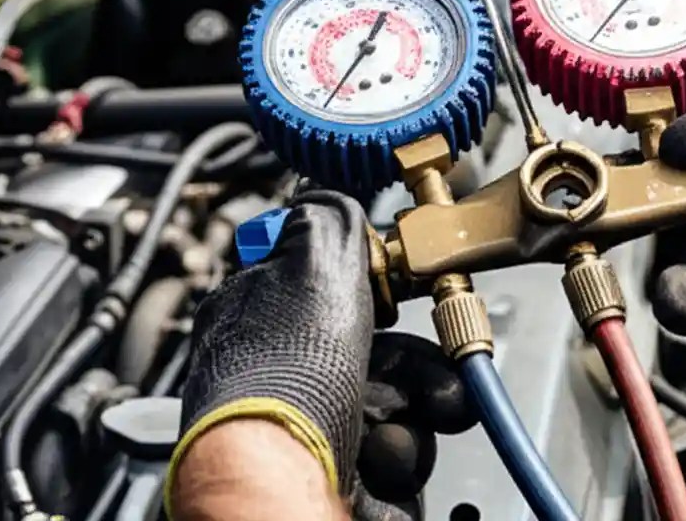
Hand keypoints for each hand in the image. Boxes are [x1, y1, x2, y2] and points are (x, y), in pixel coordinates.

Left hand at [173, 191, 475, 518]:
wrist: (287, 488)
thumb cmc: (282, 382)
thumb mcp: (314, 264)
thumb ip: (329, 221)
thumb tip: (328, 196)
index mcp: (260, 317)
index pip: (323, 285)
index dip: (368, 289)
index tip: (392, 292)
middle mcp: (283, 376)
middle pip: (379, 349)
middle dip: (415, 359)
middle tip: (424, 363)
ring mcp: (314, 429)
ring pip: (399, 402)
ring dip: (413, 409)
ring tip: (391, 424)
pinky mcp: (347, 476)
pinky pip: (400, 453)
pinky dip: (401, 456)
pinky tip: (381, 460)